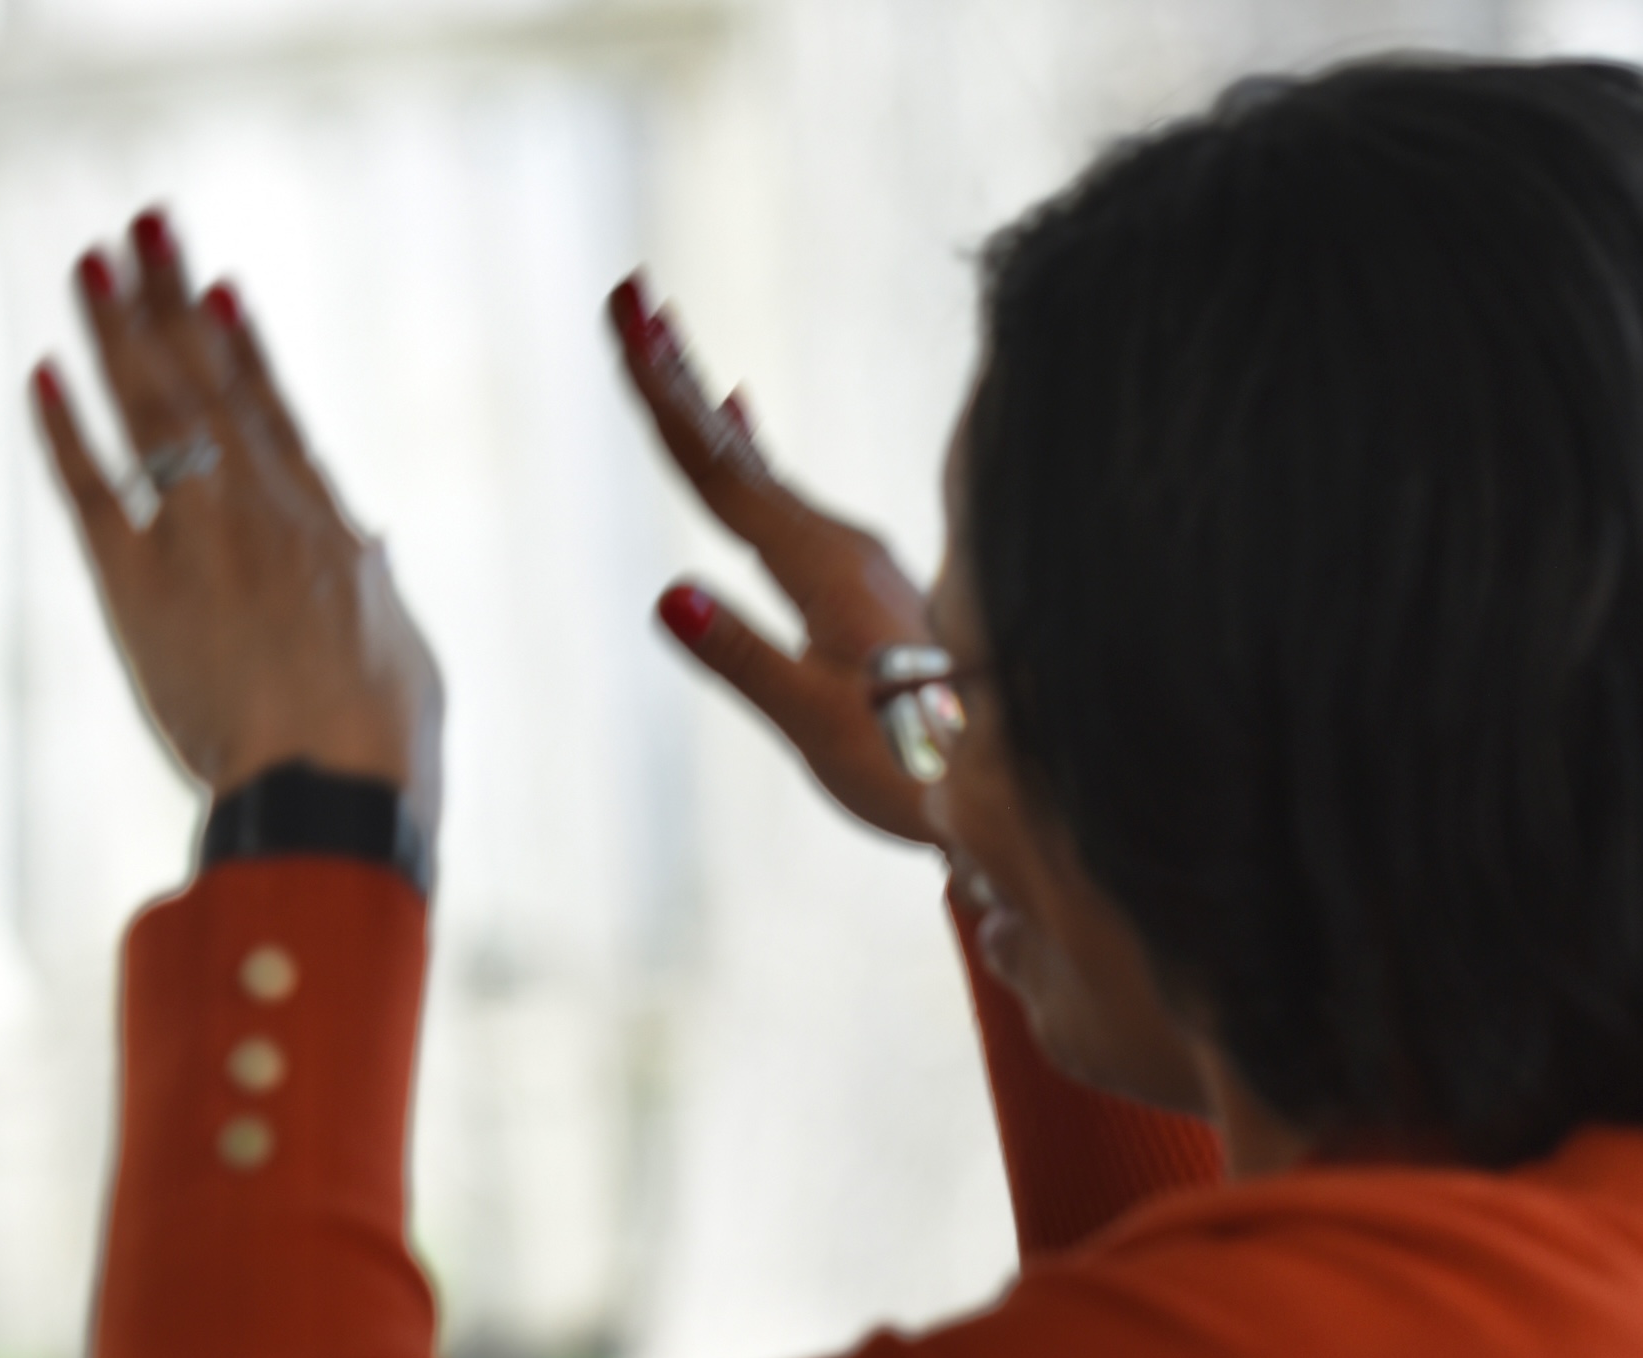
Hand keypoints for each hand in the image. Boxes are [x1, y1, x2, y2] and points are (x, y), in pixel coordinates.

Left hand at [35, 209, 443, 824]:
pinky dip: (65, 432)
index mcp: (325, 526)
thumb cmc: (383, 744)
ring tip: (89, 262)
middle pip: (204, 384)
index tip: (212, 288)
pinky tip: (43, 373)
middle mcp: (259, 512)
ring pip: (149, 413)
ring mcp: (197, 543)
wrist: (329, 791)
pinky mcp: (140, 591)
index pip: (271, 411)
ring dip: (114, 330)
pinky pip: (92, 494)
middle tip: (140, 230)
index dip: (238, 345)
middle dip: (168, 300)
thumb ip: (376, 591)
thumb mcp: (403, 652)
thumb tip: (374, 549)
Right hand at [610, 274, 939, 845]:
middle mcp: (834, 544)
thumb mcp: (818, 723)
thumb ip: (742, 657)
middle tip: (629, 294)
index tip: (628, 316)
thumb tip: (667, 593)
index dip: (664, 394)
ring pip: (757, 463)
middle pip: (733, 446)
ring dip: (703, 399)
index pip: (719, 469)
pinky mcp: (854, 578)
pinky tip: (740, 415)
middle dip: (675, 371)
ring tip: (663, 339)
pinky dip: (747, 446)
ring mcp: (847, 556)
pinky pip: (781, 493)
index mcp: (818, 565)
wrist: (1014, 778)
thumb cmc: (915, 765)